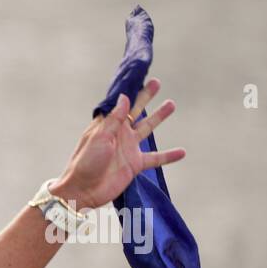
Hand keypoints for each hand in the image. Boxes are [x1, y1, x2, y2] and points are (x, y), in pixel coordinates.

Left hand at [51, 78, 185, 209]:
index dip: (128, 92)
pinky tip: (182, 152)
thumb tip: (126, 97)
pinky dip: (169, 156)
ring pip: (148, 128)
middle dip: (145, 97)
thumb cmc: (85, 163)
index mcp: (107, 126)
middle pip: (136, 111)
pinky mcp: (135, 165)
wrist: (83, 191)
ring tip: (171, 104)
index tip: (138, 76)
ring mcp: (128, 149)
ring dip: (159, 117)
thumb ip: (114, 119)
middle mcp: (119, 134)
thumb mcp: (99, 138)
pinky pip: (156, 158)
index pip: (120, 105)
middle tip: (156, 82)